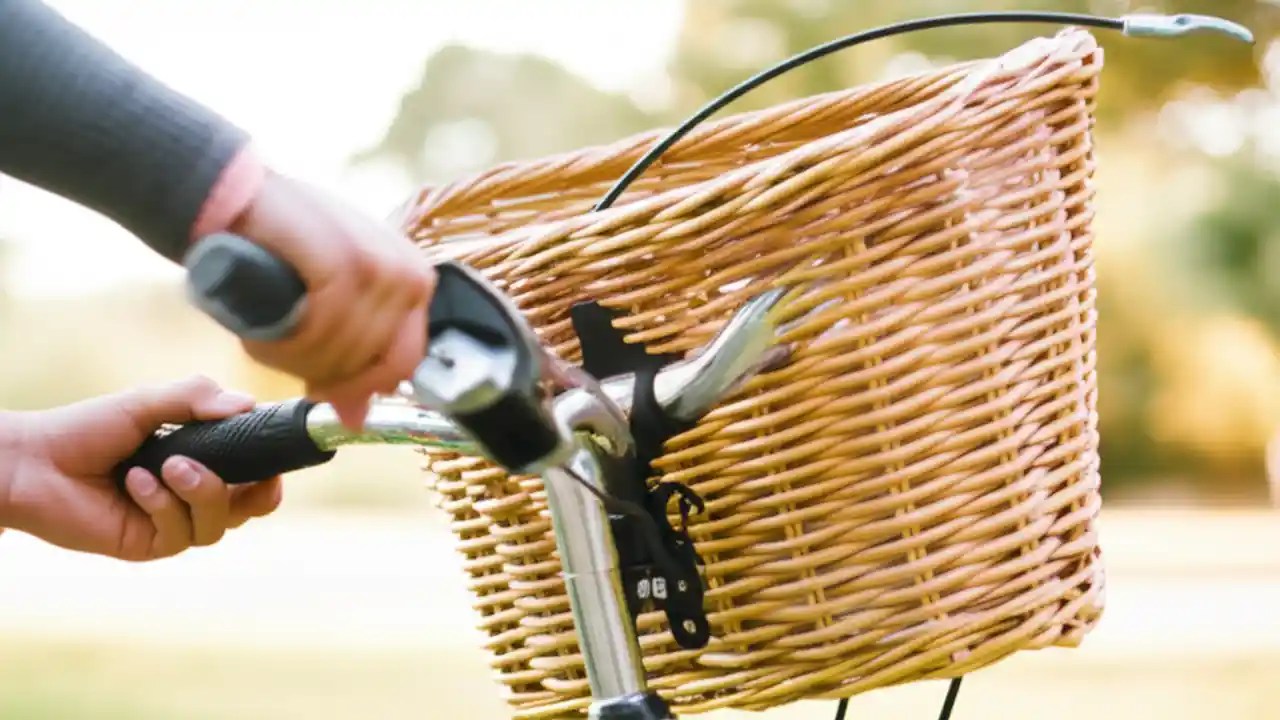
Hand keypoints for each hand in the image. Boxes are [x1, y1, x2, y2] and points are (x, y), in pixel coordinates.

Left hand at [0, 376, 281, 561]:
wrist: (33, 461)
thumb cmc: (87, 428)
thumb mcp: (148, 402)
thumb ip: (198, 398)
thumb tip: (248, 406)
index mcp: (201, 460)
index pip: (254, 474)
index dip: (274, 472)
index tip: (280, 457)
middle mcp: (191, 495)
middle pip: (250, 509)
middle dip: (257, 493)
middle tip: (254, 476)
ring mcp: (171, 523)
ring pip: (218, 524)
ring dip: (203, 492)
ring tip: (167, 465)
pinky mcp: (148, 545)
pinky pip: (179, 534)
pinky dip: (162, 504)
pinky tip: (133, 483)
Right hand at [227, 171, 435, 428]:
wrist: (234, 198)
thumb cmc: (279, 253)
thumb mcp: (323, 309)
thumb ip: (346, 356)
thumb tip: (356, 421)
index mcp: (412, 283)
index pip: (405, 362)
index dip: (362, 386)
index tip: (325, 394)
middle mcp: (410, 274)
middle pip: (381, 366)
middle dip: (328, 375)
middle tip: (283, 355)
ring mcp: (385, 267)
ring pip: (349, 354)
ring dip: (297, 359)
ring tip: (263, 334)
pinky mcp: (349, 264)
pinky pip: (323, 333)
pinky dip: (286, 344)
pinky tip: (262, 330)